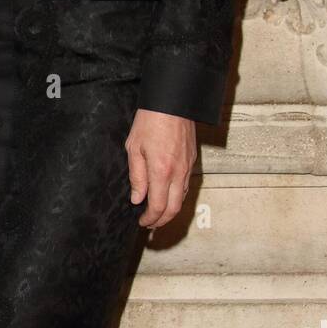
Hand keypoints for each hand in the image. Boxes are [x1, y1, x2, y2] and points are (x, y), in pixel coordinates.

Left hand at [126, 107, 195, 228]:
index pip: (158, 206)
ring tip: (158, 215)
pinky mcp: (192, 160)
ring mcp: (188, 167)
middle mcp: (178, 172)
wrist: (172, 101)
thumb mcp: (134, 147)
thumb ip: (137, 176)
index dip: (150, 219)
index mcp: (161, 171)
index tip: (142, 222)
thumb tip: (137, 198)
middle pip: (174, 209)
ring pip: (182, 198)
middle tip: (151, 225)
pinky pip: (186, 185)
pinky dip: (177, 197)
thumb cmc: (150, 120)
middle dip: (162, 221)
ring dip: (170, 210)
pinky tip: (168, 195)